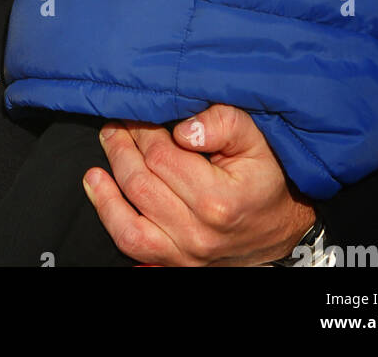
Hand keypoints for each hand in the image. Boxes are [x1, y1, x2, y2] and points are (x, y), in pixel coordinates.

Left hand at [83, 106, 316, 265]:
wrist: (279, 226)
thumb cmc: (264, 177)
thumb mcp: (255, 138)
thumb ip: (222, 123)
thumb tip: (183, 129)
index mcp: (218, 200)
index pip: (161, 157)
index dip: (143, 130)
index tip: (139, 113)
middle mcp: (198, 233)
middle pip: (140, 184)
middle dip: (121, 148)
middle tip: (116, 125)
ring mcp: (186, 254)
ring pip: (128, 222)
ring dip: (106, 186)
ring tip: (102, 154)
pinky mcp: (176, 263)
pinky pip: (132, 245)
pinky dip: (110, 217)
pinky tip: (98, 189)